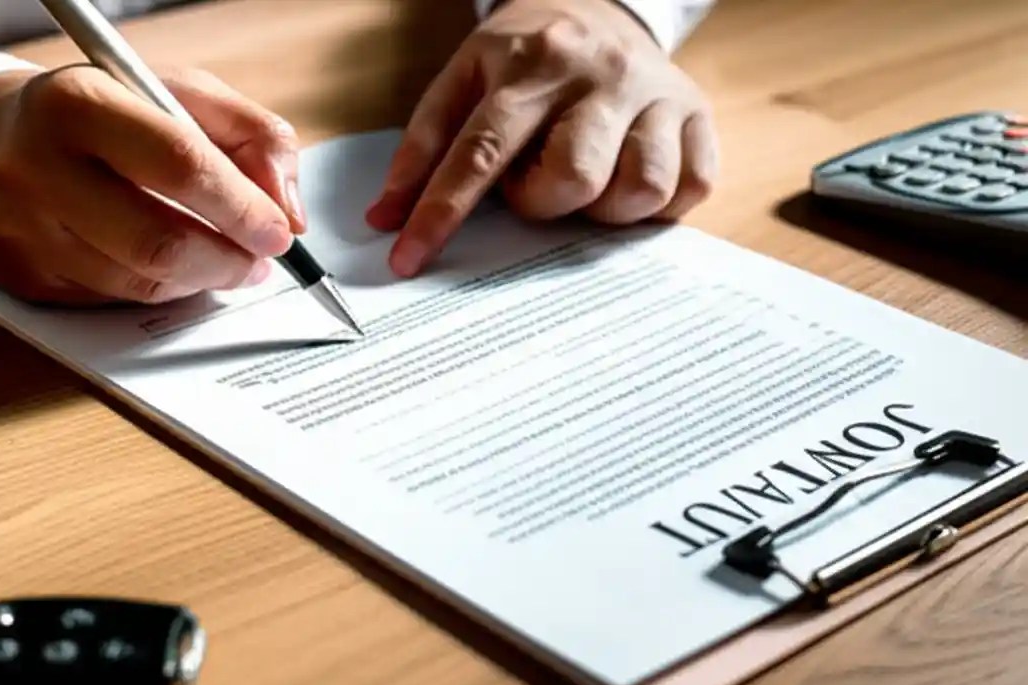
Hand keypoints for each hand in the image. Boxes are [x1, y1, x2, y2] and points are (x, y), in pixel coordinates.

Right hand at [0, 66, 304, 303]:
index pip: (179, 163)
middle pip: (158, 241)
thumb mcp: (180, 93)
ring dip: (203, 280)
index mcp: (79, 101)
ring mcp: (25, 229)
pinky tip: (178, 266)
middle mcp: (37, 166)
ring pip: (141, 282)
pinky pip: (117, 300)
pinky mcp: (26, 277)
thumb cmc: (106, 115)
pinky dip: (165, 290)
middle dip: (228, 259)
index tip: (279, 230)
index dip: (241, 206)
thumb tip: (287, 211)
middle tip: (261, 258)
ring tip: (228, 260)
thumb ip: (253, 135)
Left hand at [365, 0, 717, 276]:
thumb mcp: (464, 80)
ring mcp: (656, 92)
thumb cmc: (523, 59)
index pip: (479, 151)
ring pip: (639, 188)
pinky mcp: (698, 113)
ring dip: (603, 208)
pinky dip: (654, 205)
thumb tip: (386, 219)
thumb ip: (424, 148)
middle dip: (542, 201)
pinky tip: (628, 178)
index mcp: (529, 61)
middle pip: (571, 177)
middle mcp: (599, 72)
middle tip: (536, 180)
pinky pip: (689, 188)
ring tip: (586, 181)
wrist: (600, 2)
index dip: (441, 213)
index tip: (408, 260)